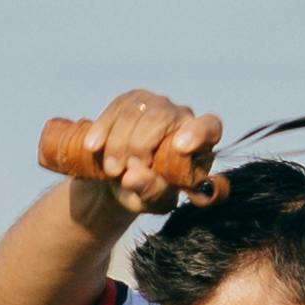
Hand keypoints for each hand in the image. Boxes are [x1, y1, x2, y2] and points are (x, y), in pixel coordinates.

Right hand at [41, 90, 223, 211]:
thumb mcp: (154, 203)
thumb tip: (133, 176)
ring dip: (118, 143)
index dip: (197, 133)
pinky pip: (115, 109)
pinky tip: (94, 147)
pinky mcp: (130, 101)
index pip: (209, 127)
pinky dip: (103, 129)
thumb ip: (151, 192)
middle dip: (138, 146)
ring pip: (135, 111)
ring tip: (112, 170)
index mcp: (199, 143)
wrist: (120, 179)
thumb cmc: (148, 192)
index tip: (181, 147)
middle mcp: (181, 117)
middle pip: (161, 118)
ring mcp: (155, 105)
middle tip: (125, 172)